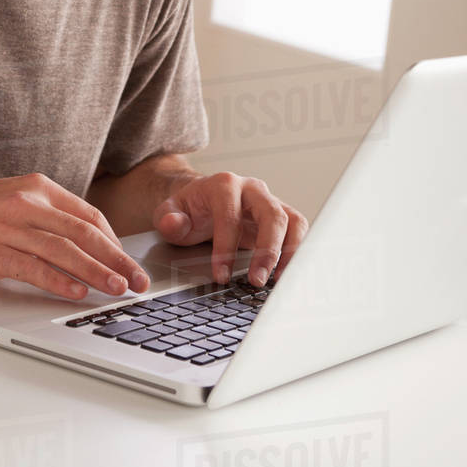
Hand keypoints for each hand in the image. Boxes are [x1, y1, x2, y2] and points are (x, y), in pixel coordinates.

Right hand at [0, 173, 150, 300]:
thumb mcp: (13, 201)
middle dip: (117, 259)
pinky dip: (60, 280)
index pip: (88, 215)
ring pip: (65, 250)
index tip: (128, 262)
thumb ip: (45, 217)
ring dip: (97, 272)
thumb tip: (84, 246)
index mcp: (37, 187)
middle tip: (138, 280)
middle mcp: (28, 202)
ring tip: (118, 289)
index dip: (113, 242)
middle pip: (84, 232)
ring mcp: (10, 225)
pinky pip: (34, 267)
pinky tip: (78, 292)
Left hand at [152, 171, 308, 286]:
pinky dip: (297, 253)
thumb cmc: (188, 208)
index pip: (230, 214)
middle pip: (271, 214)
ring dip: (290, 252)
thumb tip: (174, 223)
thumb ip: (168, 218)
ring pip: (293, 221)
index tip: (221, 275)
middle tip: (256, 280)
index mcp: (224, 185)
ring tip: (279, 281)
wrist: (201, 200)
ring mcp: (269, 202)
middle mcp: (252, 190)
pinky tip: (286, 275)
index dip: (226, 246)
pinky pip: (298, 232)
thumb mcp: (169, 211)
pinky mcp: (281, 218)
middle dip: (267, 250)